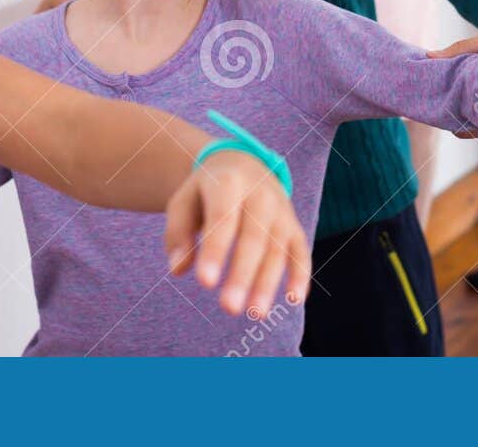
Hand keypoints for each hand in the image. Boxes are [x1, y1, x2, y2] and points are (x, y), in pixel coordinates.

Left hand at [163, 150, 311, 318]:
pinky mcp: (294, 227)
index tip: (205, 283)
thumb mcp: (183, 201)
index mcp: (229, 182)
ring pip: (277, 249)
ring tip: (256, 314)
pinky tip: (294, 300)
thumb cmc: (206, 192)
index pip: (223, 218)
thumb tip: (179, 269)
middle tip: (229, 308)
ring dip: (268, 282)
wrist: (242, 164)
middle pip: (254, 237)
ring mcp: (282, 211)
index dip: (215, 251)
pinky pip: (300, 251)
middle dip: (243, 274)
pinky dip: (300, 274)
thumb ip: (177, 233)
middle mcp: (261, 194)